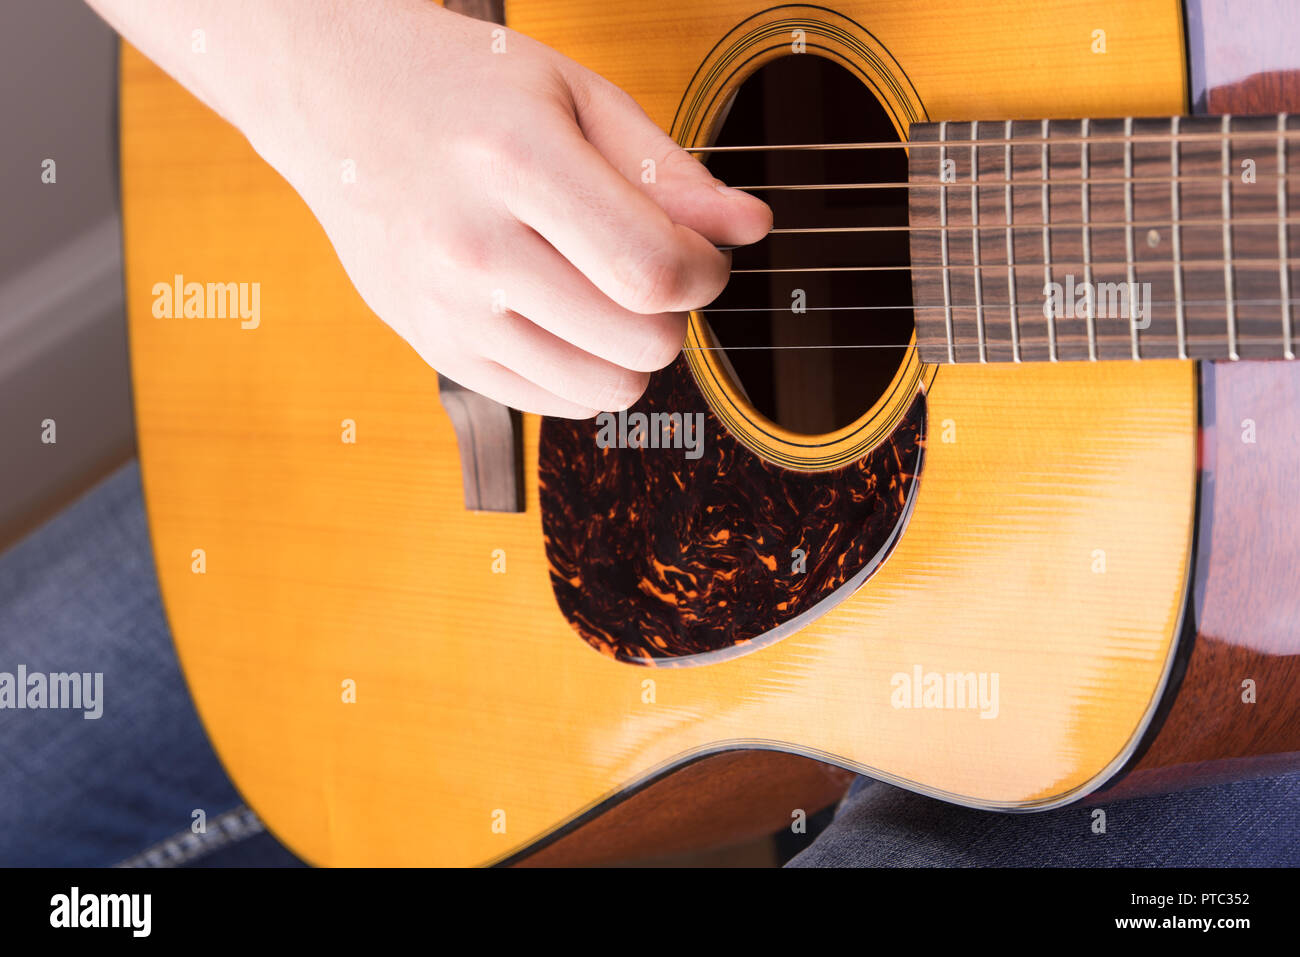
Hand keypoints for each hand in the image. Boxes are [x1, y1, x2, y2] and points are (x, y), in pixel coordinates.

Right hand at [246, 1, 771, 416]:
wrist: (337, 102)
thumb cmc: (462, 88)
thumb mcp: (576, 95)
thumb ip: (669, 169)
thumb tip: (750, 228)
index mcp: (516, 162)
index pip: (652, 271)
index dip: (706, 274)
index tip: (702, 255)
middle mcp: (473, 246)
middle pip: (639, 342)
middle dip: (676, 314)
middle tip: (655, 269)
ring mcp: (447, 309)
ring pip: (603, 389)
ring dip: (635, 353)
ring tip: (612, 296)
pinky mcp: (436, 350)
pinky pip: (553, 403)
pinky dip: (585, 373)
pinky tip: (570, 319)